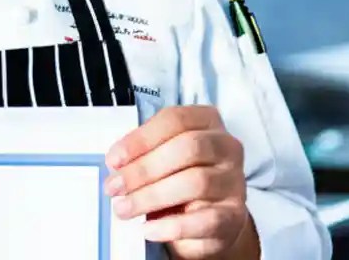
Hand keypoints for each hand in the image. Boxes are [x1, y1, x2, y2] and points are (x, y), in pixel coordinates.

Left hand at [104, 106, 257, 259]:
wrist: (210, 219)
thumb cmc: (179, 178)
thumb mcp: (160, 157)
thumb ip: (141, 153)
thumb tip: (117, 164)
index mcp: (206, 122)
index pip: (175, 120)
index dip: (140, 139)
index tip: (114, 159)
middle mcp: (227, 148)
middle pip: (187, 148)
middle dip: (143, 168)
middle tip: (114, 186)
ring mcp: (234, 182)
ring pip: (195, 183)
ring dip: (151, 197)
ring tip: (124, 208)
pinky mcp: (235, 216)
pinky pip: (205, 220)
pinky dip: (171, 226)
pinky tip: (148, 229)